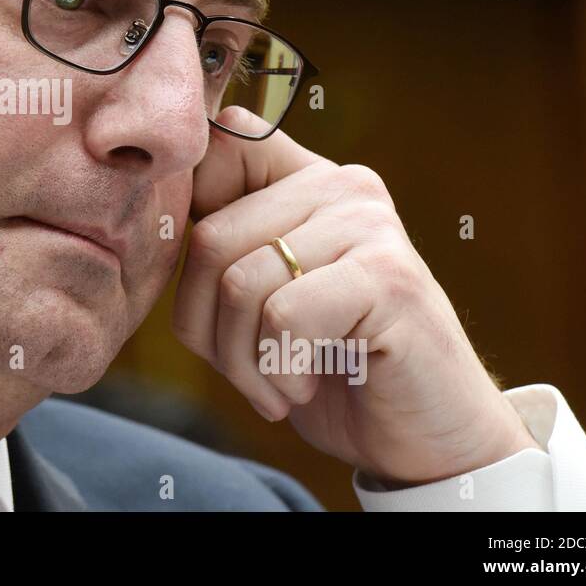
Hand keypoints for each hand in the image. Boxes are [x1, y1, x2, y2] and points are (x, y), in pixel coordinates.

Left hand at [172, 107, 539, 485]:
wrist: (428, 438)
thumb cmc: (332, 370)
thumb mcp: (263, 298)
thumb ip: (225, 246)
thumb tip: (157, 202)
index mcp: (306, 178)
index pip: (220, 146)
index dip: (188, 223)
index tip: (211, 297)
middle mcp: (341, 185)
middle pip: (209, 239)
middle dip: (210, 329)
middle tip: (249, 371)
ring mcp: (370, 226)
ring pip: (240, 283)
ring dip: (243, 362)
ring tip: (280, 383)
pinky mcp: (389, 277)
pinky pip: (283, 316)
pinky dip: (280, 371)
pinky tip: (307, 386)